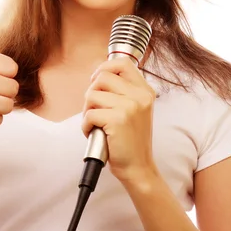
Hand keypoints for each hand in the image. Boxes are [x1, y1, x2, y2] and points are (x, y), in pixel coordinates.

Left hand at [81, 57, 157, 183]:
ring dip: (87, 111)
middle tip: (96, 110)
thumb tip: (97, 75)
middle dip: (91, 94)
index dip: (104, 68)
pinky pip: (89, 114)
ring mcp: (130, 107)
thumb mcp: (134, 110)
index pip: (122, 63)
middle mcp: (140, 96)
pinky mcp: (117, 119)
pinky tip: (95, 133)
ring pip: (91, 95)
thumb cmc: (130, 139)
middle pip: (101, 78)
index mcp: (144, 91)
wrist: (138, 167)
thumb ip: (121, 91)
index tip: (97, 82)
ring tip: (97, 124)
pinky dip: (86, 126)